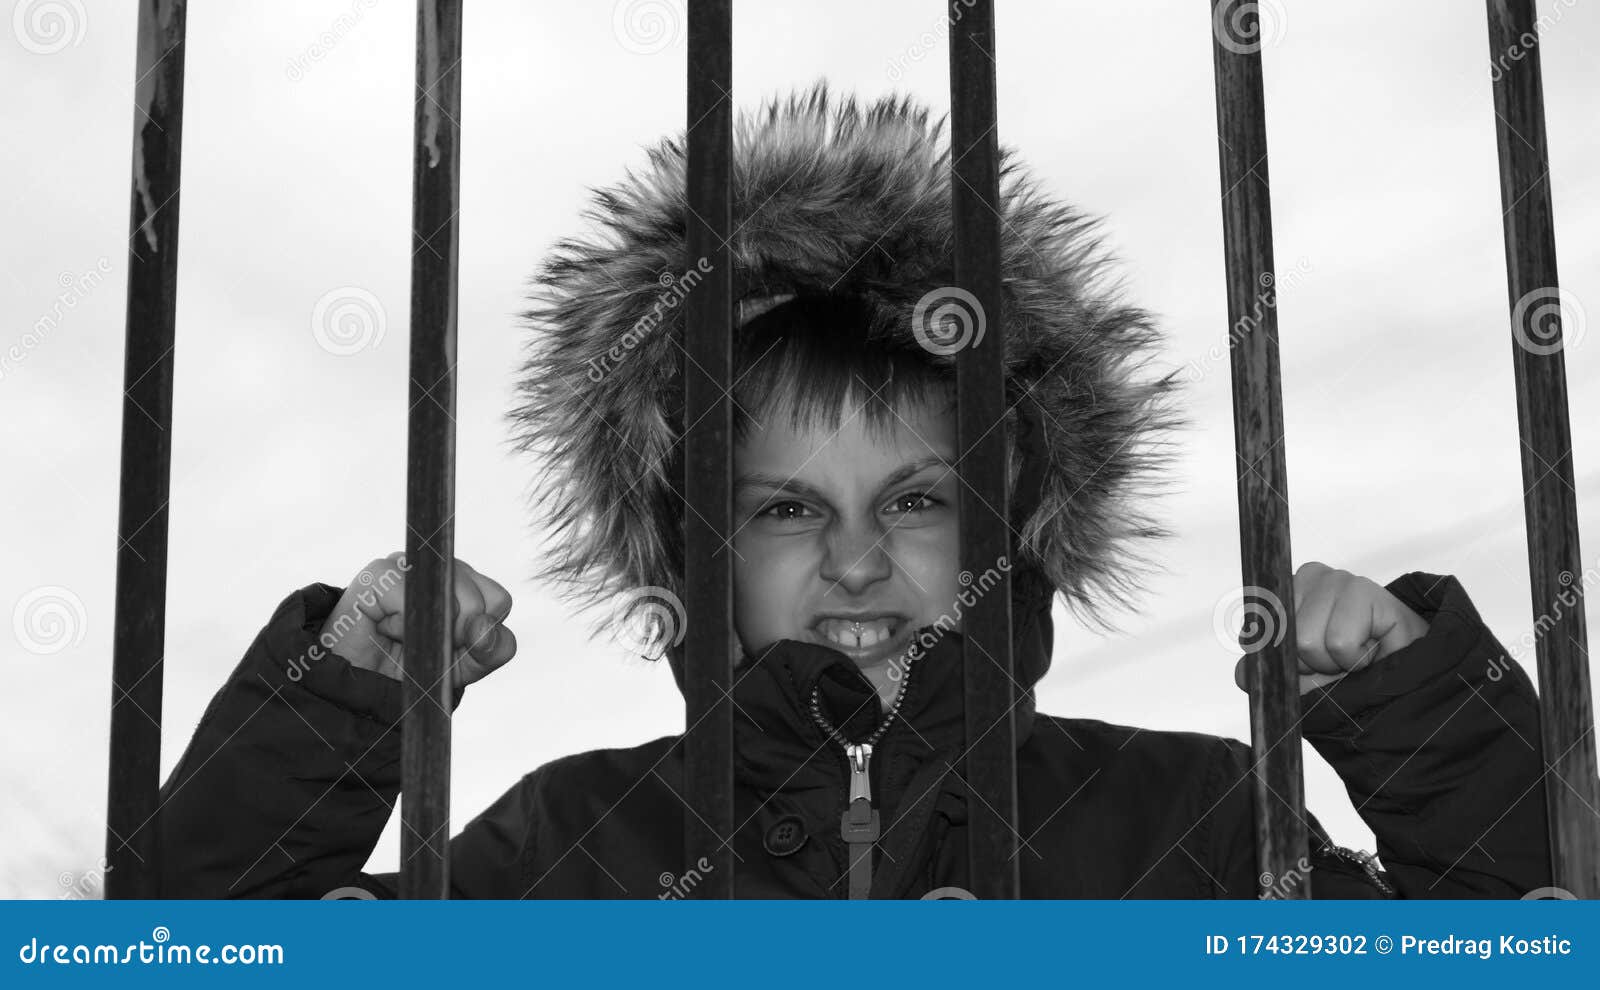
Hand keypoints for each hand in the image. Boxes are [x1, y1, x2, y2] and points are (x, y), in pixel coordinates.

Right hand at [318, 551, 516, 701]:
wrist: (357, 688)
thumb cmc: (410, 670)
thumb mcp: (462, 668)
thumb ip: (491, 650)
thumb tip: (486, 628)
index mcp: (464, 585)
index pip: (499, 601)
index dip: (482, 633)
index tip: (453, 648)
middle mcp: (438, 569)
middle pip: (479, 598)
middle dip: (456, 636)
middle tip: (423, 644)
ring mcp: (409, 565)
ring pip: (449, 591)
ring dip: (428, 631)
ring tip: (402, 635)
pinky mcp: (379, 572)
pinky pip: (410, 595)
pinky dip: (402, 624)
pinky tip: (386, 627)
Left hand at [1233, 561, 1428, 694]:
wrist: (1406, 678)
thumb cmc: (1351, 673)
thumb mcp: (1300, 679)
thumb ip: (1268, 672)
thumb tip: (1243, 674)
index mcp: (1286, 591)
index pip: (1257, 627)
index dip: (1280, 658)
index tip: (1306, 662)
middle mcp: (1308, 577)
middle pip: (1283, 639)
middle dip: (1310, 664)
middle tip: (1339, 659)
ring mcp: (1337, 580)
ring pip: (1307, 641)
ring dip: (1335, 664)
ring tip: (1356, 656)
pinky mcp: (1365, 590)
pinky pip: (1339, 642)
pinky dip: (1355, 660)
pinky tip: (1372, 649)